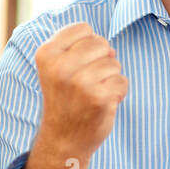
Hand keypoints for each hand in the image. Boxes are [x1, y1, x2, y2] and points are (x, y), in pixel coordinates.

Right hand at [33, 22, 127, 162]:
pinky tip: (101, 103)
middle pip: (101, 43)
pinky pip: (122, 81)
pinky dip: (118, 92)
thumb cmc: (64, 98)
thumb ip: (77, 47)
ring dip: (109, 78)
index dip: (87, 45)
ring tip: (92, 94)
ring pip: (114, 63)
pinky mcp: (99, 98)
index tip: (76, 65)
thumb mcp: (56, 67)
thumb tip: (110, 48)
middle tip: (86, 82)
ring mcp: (80, 83)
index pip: (84, 29)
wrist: (62, 140)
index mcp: (47, 54)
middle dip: (101, 60)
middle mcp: (60, 67)